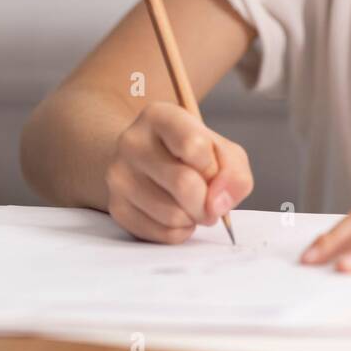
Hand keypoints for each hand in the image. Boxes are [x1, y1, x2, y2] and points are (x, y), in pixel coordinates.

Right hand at [106, 102, 252, 243]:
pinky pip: (161, 233)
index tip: (212, 170)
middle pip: (184, 185)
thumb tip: (218, 204)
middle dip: (207, 202)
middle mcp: (132, 142)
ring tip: (190, 205)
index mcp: (159, 116)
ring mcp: (119, 176)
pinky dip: (180, 231)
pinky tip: (177, 214)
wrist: (147, 160)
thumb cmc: (190, 153)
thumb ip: (233, 172)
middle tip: (210, 202)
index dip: (213, 167)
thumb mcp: (220, 149)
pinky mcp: (116, 207)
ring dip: (194, 218)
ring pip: (173, 215)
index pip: (194, 146)